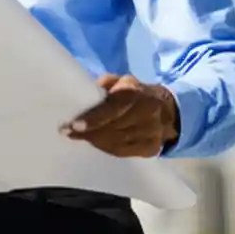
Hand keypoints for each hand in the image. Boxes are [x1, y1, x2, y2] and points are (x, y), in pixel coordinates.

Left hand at [62, 74, 179, 157]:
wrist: (167, 110)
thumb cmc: (133, 92)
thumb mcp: (120, 81)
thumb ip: (103, 85)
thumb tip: (84, 93)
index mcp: (136, 92)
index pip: (114, 107)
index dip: (94, 118)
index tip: (74, 126)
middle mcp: (148, 112)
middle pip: (114, 127)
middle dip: (88, 132)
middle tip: (67, 132)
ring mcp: (152, 132)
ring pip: (117, 142)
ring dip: (95, 141)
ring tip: (77, 137)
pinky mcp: (152, 148)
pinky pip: (123, 152)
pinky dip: (106, 148)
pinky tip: (94, 143)